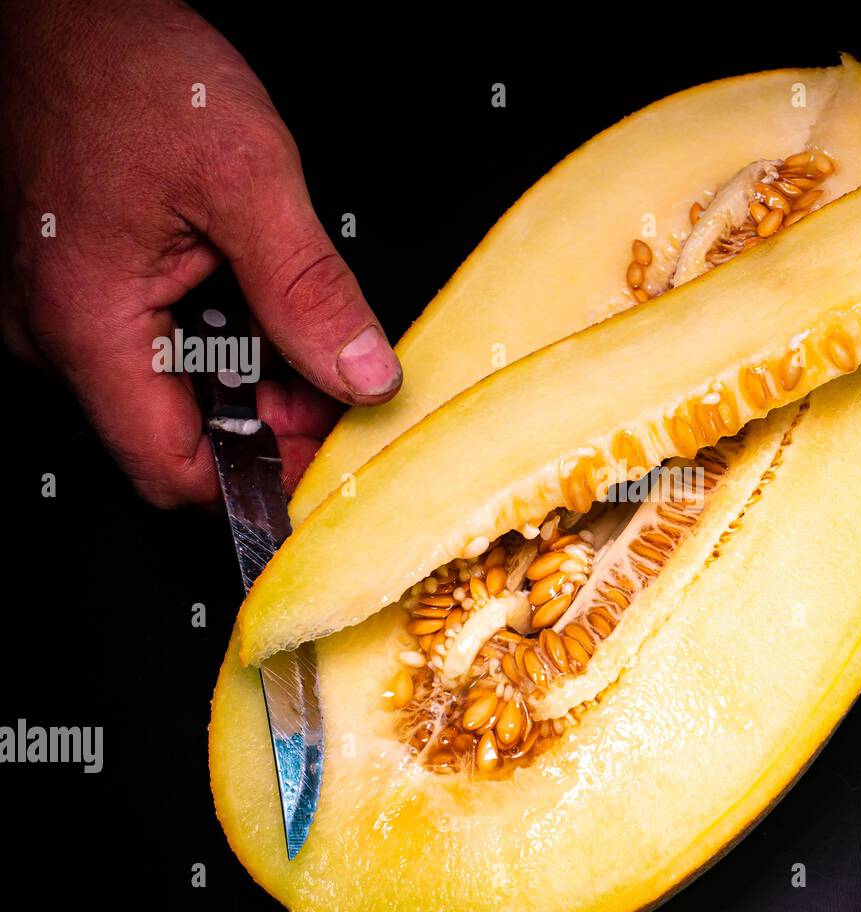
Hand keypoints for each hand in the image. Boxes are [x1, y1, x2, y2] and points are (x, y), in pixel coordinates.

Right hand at [0, 0, 401, 506]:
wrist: (70, 8)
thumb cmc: (131, 69)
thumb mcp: (248, 176)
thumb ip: (309, 289)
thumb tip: (364, 375)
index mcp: (87, 322)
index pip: (173, 470)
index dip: (260, 477)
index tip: (330, 458)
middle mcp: (58, 333)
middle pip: (180, 435)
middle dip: (270, 418)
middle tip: (337, 375)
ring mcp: (63, 312)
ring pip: (174, 393)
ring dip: (251, 375)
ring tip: (298, 320)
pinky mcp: (80, 286)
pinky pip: (157, 347)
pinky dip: (220, 339)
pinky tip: (254, 296)